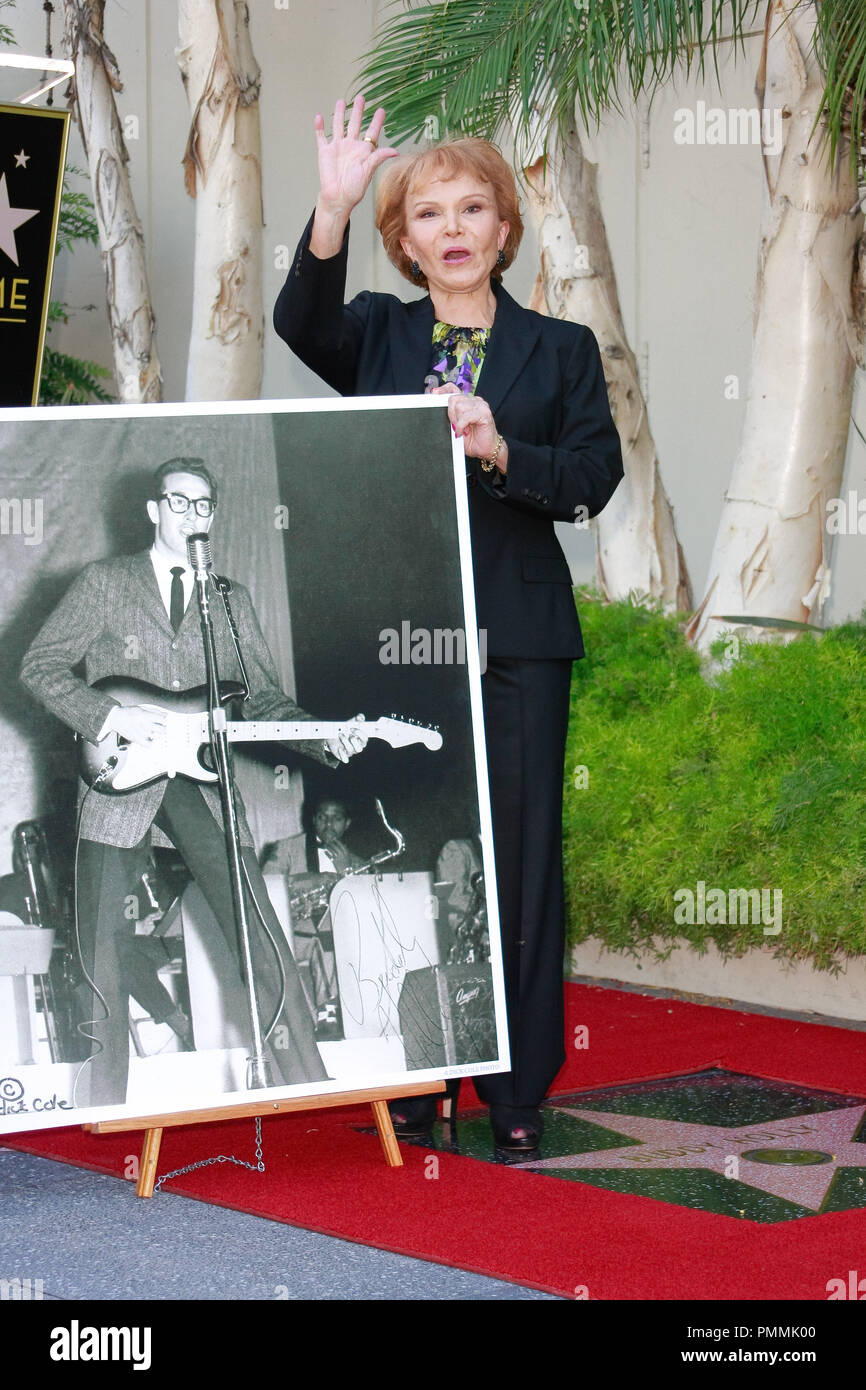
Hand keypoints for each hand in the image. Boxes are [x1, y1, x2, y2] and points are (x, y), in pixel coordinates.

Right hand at [105, 704, 166, 746]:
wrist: (116, 718)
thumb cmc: (129, 712)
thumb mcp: (143, 707)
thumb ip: (155, 711)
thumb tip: (166, 715)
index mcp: (146, 715)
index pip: (163, 719)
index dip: (166, 720)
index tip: (165, 720)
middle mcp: (144, 725)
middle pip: (162, 730)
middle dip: (164, 728)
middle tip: (162, 727)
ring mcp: (141, 733)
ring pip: (157, 737)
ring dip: (157, 734)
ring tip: (153, 731)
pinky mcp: (137, 739)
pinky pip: (148, 745)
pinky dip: (151, 742)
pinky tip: (150, 738)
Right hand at [314, 95, 397, 220]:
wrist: (338, 198)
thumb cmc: (354, 189)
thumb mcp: (368, 172)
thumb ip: (378, 158)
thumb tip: (394, 150)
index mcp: (363, 151)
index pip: (371, 132)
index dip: (376, 121)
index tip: (381, 110)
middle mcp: (351, 146)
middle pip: (355, 124)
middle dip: (358, 111)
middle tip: (361, 98)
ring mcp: (337, 147)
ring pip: (338, 126)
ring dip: (340, 114)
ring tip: (341, 101)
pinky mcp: (325, 151)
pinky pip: (321, 136)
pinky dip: (319, 127)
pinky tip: (319, 117)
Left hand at [326, 714, 368, 763]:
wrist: (333, 735)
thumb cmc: (345, 729)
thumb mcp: (351, 722)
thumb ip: (357, 719)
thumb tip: (360, 716)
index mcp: (361, 739)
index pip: (365, 739)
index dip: (360, 734)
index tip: (353, 728)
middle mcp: (357, 747)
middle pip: (360, 748)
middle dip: (353, 740)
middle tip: (348, 733)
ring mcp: (350, 752)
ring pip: (351, 751)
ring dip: (345, 742)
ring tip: (340, 735)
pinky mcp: (344, 756)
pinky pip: (345, 759)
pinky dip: (342, 754)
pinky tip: (339, 748)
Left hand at [442, 391, 507, 470]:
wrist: (485, 449)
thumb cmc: (472, 439)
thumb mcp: (456, 427)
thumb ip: (449, 417)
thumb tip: (437, 410)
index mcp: (466, 402)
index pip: (453, 389)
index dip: (443, 390)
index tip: (434, 394)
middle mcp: (474, 401)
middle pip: (453, 399)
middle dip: (450, 414)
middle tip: (454, 426)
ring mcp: (480, 405)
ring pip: (459, 406)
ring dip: (457, 421)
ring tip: (462, 430)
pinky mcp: (484, 413)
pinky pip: (466, 416)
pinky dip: (462, 426)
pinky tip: (464, 432)